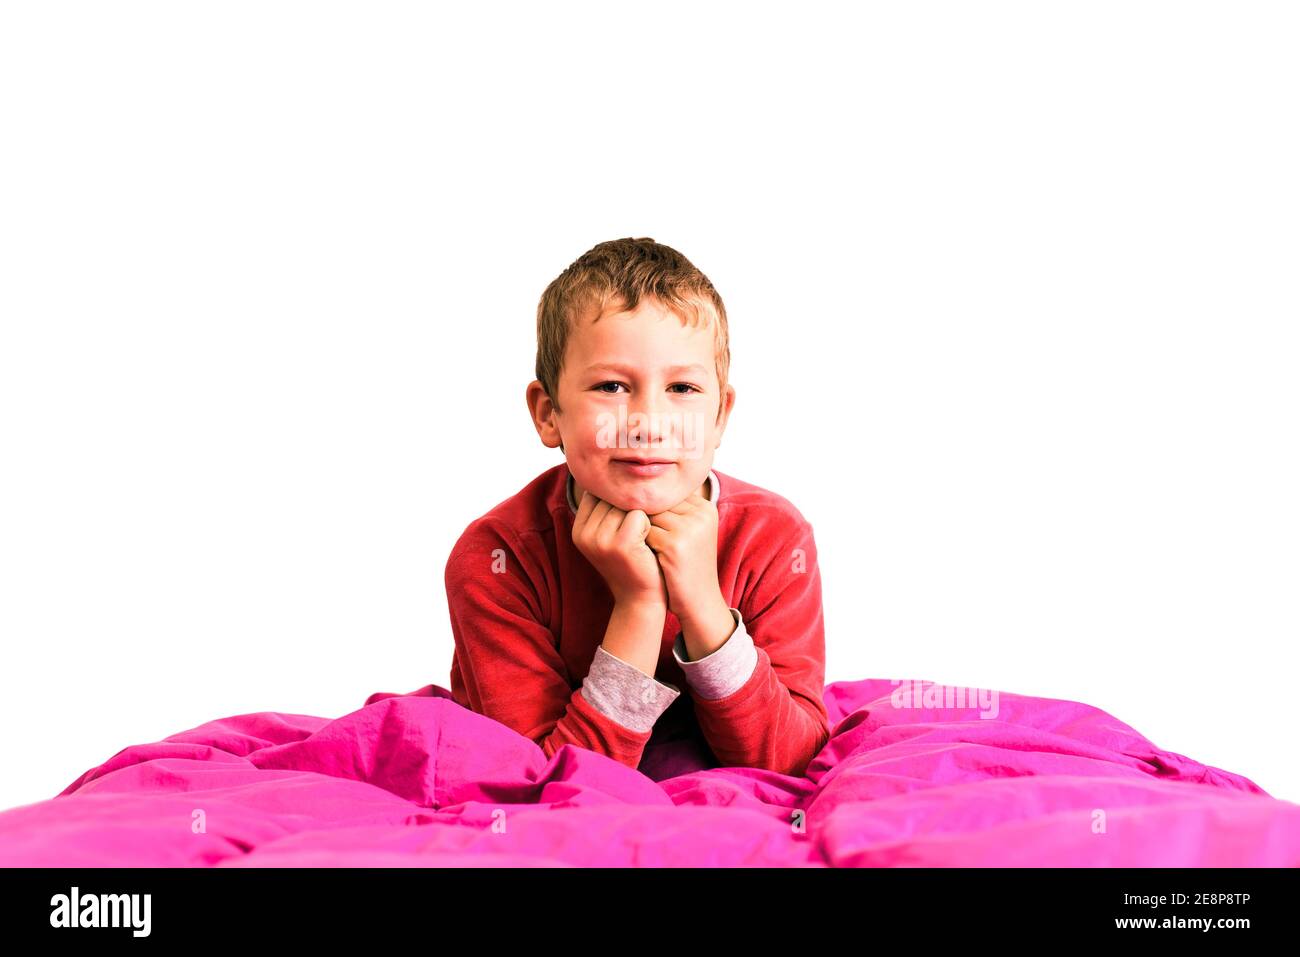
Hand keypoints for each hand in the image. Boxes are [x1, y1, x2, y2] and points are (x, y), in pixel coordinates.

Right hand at [571, 490, 668, 608]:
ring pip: (627, 503)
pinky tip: (648, 543)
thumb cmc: (634, 561)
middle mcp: (583, 533)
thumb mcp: (613, 533)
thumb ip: (609, 506)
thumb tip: (616, 468)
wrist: (643, 598)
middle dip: (632, 506)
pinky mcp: (619, 545)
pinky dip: (650, 524)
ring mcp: (599, 539)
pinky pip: (639, 515)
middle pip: (613, 495)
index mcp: (578, 528)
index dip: (620, 500)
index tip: (632, 521)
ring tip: (644, 538)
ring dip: (643, 515)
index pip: (600, 492)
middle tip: (642, 530)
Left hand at [645, 488, 723, 622]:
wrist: (699, 600)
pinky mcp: (675, 544)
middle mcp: (700, 514)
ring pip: (647, 516)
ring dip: (641, 531)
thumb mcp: (689, 533)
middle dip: (645, 518)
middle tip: (643, 537)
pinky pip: (643, 532)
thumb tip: (639, 488)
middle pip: (656, 502)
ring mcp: (689, 528)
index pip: (666, 494)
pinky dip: (640, 544)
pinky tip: (647, 556)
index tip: (650, 528)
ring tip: (646, 547)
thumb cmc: (688, 565)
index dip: (653, 510)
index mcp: (705, 508)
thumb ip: (673, 510)